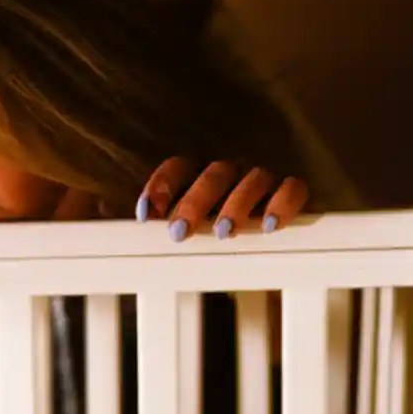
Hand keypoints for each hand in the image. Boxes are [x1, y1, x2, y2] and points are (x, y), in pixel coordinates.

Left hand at [135, 157, 308, 239]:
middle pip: (214, 174)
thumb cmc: (225, 237)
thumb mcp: (193, 233)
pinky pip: (293, 188)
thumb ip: (165, 226)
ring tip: (224, 233)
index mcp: (203, 176)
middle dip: (194, 203)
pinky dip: (281, 204)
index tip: (147, 215)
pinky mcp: (295, 192)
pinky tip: (268, 226)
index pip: (179, 166)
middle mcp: (234, 171)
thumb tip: (117, 223)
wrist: (282, 248)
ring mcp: (265, 179)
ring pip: (252, 180)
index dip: (162, 185)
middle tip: (180, 233)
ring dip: (236, 205)